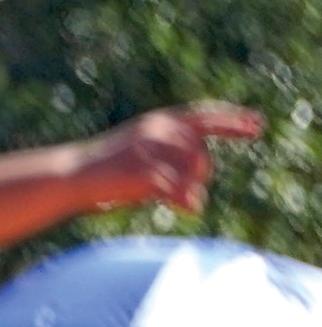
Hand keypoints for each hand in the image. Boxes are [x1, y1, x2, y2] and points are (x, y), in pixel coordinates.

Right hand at [78, 101, 261, 213]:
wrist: (68, 177)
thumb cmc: (104, 174)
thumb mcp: (141, 158)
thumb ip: (170, 161)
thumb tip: (197, 187)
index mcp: (158, 122)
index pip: (205, 118)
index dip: (233, 121)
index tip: (258, 126)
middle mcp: (156, 129)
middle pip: (201, 151)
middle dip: (202, 171)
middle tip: (190, 187)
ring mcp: (148, 149)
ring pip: (192, 168)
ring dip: (191, 186)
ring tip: (182, 200)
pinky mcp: (140, 170)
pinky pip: (175, 186)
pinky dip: (185, 197)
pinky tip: (191, 208)